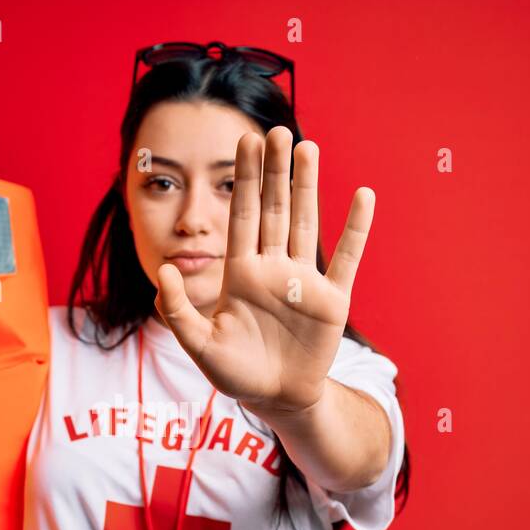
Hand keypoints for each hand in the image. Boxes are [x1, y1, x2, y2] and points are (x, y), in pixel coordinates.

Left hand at [153, 125, 375, 415]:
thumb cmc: (235, 374)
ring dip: (309, 187)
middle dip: (275, 171)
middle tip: (277, 130)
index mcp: (241, 273)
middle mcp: (273, 268)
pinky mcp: (332, 300)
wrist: (276, 399)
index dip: (244, 179)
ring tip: (308, 147)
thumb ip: (179, 311)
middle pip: (274, 210)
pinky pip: (347, 258)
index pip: (242, 216)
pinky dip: (356, 229)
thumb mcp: (200, 345)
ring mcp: (304, 281)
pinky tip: (362, 196)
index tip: (245, 140)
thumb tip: (166, 271)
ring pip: (306, 223)